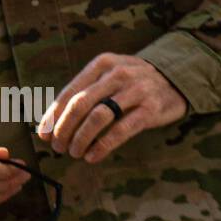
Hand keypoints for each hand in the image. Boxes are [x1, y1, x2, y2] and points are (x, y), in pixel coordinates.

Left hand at [36, 53, 188, 162]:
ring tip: (73, 152)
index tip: (43, 134)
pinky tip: (92, 156)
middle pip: (80, 104)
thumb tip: (53, 120)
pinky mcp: (150, 109)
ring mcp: (135, 91)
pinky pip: (121, 130)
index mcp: (101, 64)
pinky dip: (102, 145)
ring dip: (80, 138)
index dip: (53, 115)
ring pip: (98, 117)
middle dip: (63, 128)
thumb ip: (86, 91)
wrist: (177, 78)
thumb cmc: (133, 82)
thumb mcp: (109, 75)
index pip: (70, 91)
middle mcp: (116, 74)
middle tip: (57, 147)